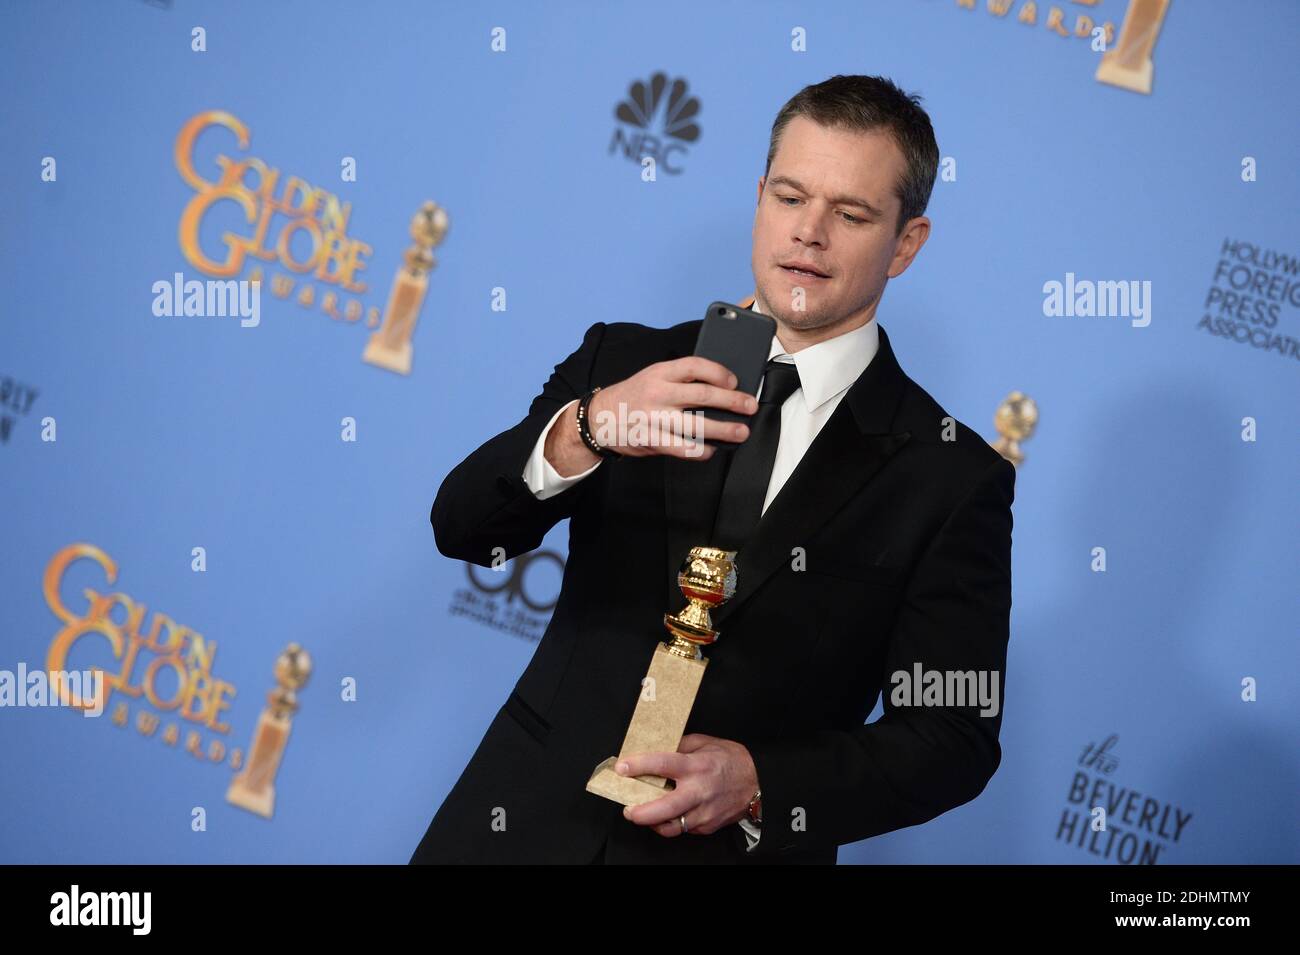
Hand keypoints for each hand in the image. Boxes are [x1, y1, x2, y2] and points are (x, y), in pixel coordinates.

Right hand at [588, 357, 757, 460]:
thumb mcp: (653, 376)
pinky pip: (682, 448)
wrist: (599, 417)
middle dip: (732, 401)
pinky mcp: (651, 440)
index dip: (719, 372)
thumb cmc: (635, 396)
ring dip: (724, 430)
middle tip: (750, 406)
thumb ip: (680, 379)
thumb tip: (719, 388)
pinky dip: (701, 450)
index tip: (735, 381)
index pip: (694, 366)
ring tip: (741, 432)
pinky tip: (712, 449)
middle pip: (702, 395)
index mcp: (659, 372)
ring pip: (696, 425)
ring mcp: (654, 418)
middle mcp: (657, 393)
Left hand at [616, 734, 758, 837]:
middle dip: (640, 812)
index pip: (662, 765)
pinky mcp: (707, 826)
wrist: (759, 782)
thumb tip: (656, 748)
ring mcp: (704, 812)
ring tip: (642, 814)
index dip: (638, 766)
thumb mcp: (706, 743)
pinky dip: (671, 823)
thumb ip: (680, 746)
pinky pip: (683, 829)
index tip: (621, 767)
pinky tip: (666, 815)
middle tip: (627, 808)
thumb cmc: (732, 760)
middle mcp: (699, 791)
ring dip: (652, 822)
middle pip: (663, 808)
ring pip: (671, 827)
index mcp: (696, 766)